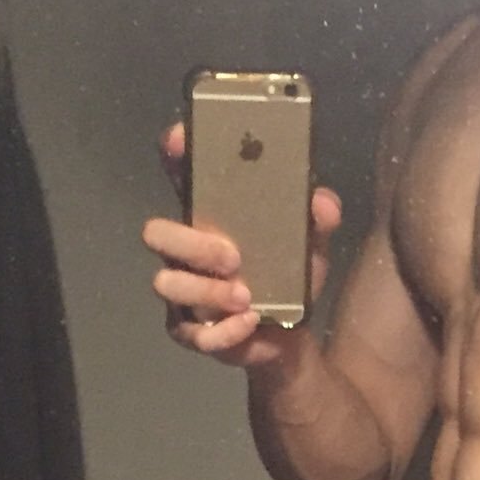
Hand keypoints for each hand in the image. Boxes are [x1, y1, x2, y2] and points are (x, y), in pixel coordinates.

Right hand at [141, 122, 341, 370]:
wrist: (288, 337)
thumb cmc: (287, 277)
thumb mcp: (310, 244)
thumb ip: (318, 219)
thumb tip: (323, 204)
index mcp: (208, 217)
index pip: (178, 175)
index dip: (173, 154)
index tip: (181, 142)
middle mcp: (184, 250)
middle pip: (157, 233)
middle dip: (190, 244)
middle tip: (234, 257)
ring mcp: (182, 291)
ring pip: (166, 284)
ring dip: (207, 292)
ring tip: (246, 296)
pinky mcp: (189, 332)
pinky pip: (191, 334)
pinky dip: (223, 331)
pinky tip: (249, 322)